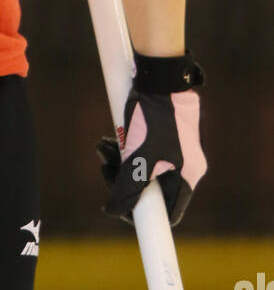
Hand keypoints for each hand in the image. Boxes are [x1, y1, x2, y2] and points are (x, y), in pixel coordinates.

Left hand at [96, 49, 207, 226]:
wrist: (159, 75)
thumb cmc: (153, 117)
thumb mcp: (138, 158)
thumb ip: (127, 188)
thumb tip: (114, 211)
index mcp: (188, 176)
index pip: (168, 212)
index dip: (142, 214)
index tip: (118, 205)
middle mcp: (186, 165)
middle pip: (153, 188)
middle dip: (124, 180)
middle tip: (104, 167)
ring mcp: (178, 148)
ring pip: (145, 167)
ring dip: (120, 162)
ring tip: (101, 147)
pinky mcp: (167, 133)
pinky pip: (145, 151)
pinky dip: (126, 148)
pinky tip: (108, 139)